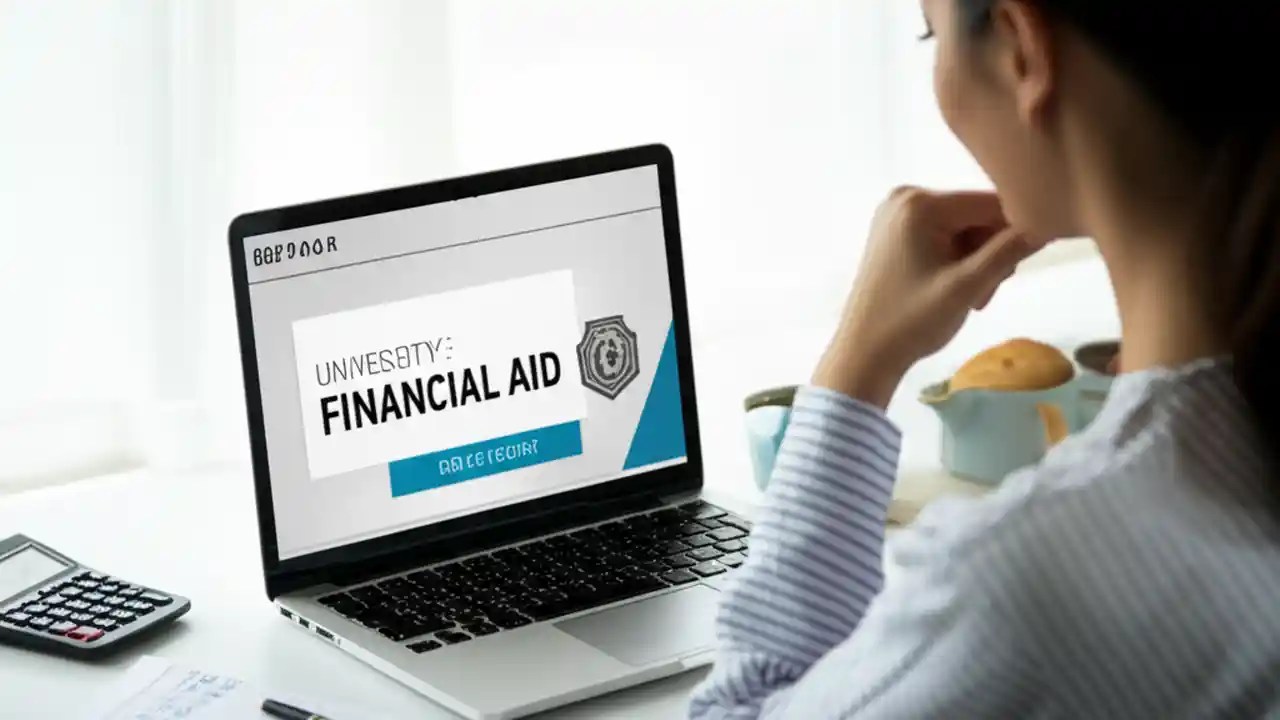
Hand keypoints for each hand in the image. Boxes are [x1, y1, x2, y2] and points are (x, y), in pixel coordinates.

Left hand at [813, 187, 1046, 407]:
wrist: (864, 353)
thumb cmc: (912, 321)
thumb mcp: (967, 286)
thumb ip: (1010, 251)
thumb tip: (1050, 223)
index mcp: (920, 204)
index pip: (992, 203)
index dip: (1015, 234)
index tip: (1011, 272)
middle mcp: (907, 196)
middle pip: (978, 215)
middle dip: (990, 254)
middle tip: (982, 295)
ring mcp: (898, 213)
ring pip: (966, 229)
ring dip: (977, 262)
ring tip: (968, 298)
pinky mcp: (896, 231)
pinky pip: (945, 235)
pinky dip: (958, 261)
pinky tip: (953, 288)